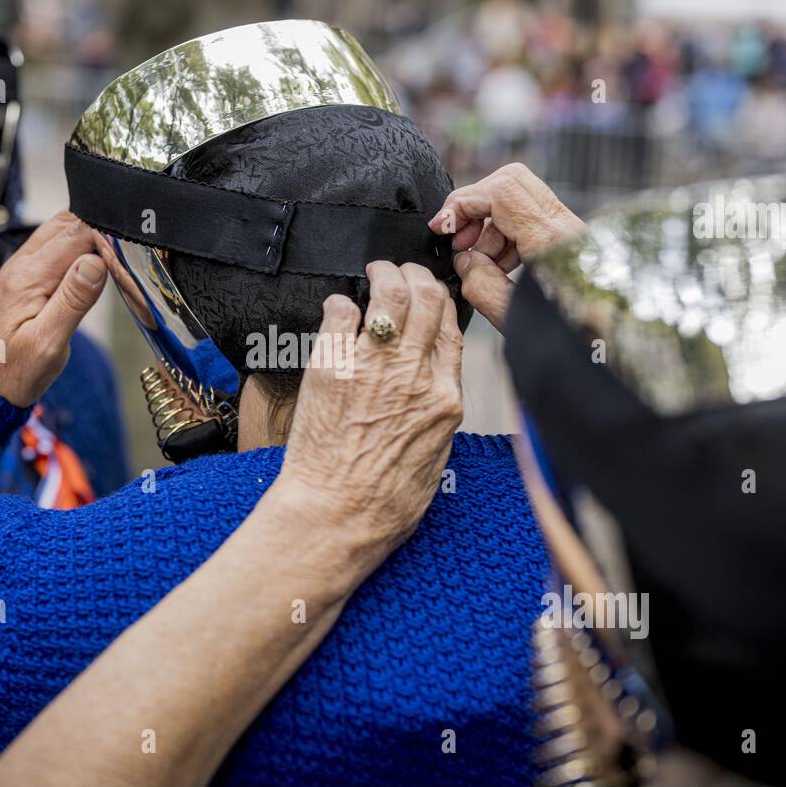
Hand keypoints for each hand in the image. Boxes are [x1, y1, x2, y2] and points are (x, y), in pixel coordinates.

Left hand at [0, 211, 107, 406]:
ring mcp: (20, 268)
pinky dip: (75, 251)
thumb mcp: (49, 343)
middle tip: (124, 256)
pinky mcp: (23, 277)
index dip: (106, 237)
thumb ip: (73, 301)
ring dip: (87, 239)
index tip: (127, 254)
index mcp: (30, 276)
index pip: (76, 234)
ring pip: (60, 232)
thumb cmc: (13, 370)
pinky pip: (52, 249)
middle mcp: (22, 264)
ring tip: (111, 262)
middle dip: (98, 231)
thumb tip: (95, 262)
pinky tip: (89, 271)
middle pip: (67, 224)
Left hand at [273, 261, 463, 587]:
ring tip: (374, 272)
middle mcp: (414, 375)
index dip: (441, 302)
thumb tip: (429, 392)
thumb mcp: (433, 457)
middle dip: (415, 275)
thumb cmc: (382, 503)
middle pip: (426, 299)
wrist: (337, 515)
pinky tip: (340, 305)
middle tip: (400, 271)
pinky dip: (341, 302)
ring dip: (383, 274)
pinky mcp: (333, 365)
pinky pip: (341, 312)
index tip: (431, 294)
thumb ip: (434, 414)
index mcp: (444, 399)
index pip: (452, 329)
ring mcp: (373, 365)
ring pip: (390, 294)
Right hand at [427, 162, 583, 329]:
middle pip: (511, 182)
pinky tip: (502, 266)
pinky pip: (536, 220)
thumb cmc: (576, 344)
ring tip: (481, 263)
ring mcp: (575, 233)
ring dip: (491, 224)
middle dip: (475, 206)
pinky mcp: (576, 243)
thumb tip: (465, 261)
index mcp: (552, 244)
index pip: (500, 192)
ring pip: (522, 198)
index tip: (440, 228)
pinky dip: (510, 234)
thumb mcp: (517, 324)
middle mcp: (568, 229)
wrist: (619, 357)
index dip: (461, 205)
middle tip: (460, 242)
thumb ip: (482, 287)